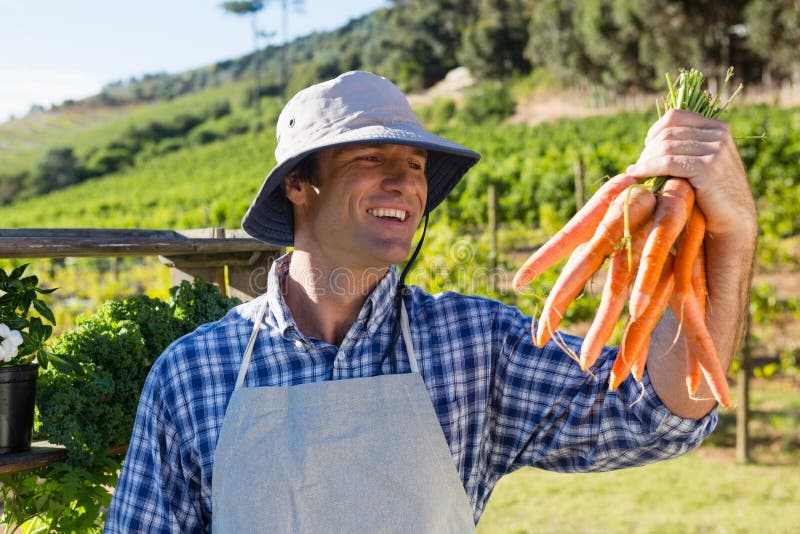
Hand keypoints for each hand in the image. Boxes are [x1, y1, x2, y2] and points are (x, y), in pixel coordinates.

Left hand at [625, 109, 755, 239]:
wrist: (733, 220)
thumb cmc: (711, 195)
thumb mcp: (701, 162)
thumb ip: (685, 147)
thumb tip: (649, 140)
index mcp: (717, 127)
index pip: (675, 116)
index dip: (654, 131)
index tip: (645, 149)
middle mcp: (718, 134)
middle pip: (667, 133)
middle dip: (647, 151)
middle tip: (637, 167)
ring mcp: (715, 149)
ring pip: (665, 147)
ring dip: (645, 161)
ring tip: (635, 174)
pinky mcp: (708, 167)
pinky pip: (667, 163)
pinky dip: (647, 169)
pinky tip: (637, 176)